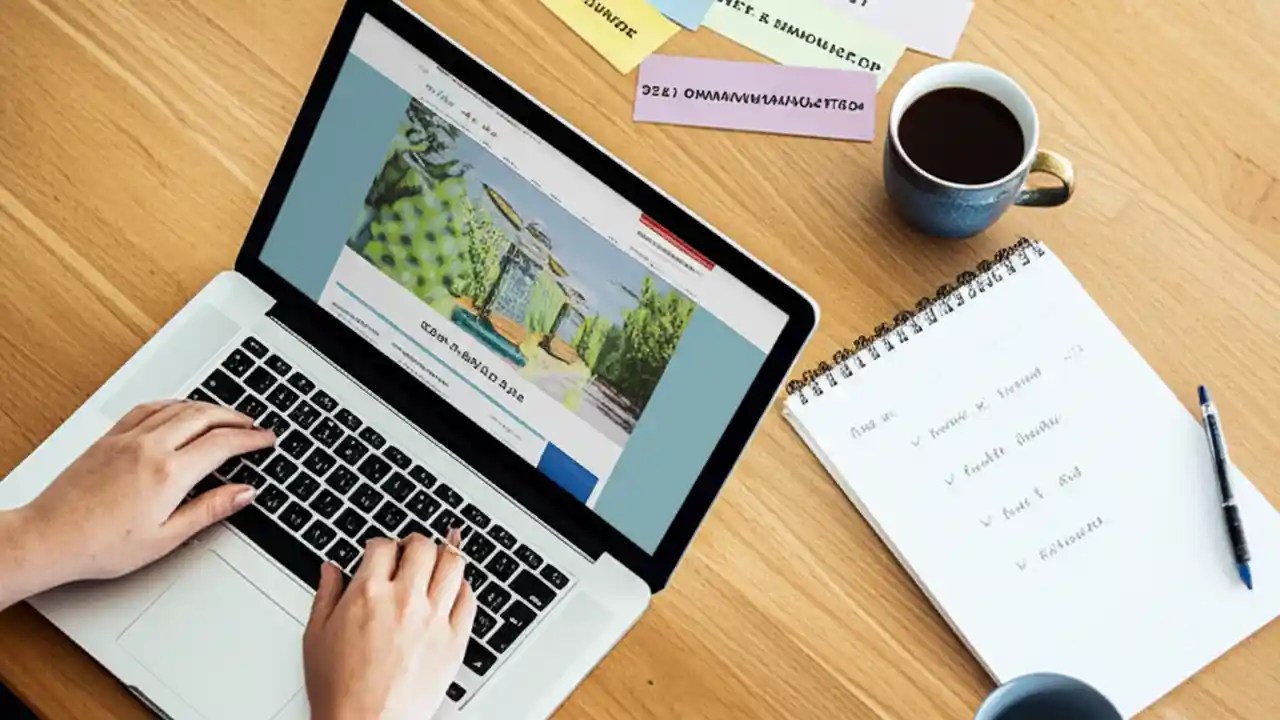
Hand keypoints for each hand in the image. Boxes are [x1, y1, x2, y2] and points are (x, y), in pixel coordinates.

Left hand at [1, 400, 273, 604]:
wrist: (48, 538)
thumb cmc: (100, 545)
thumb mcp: (166, 537)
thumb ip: (210, 510)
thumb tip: (243, 493)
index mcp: (169, 473)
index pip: (223, 444)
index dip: (252, 439)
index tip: (266, 440)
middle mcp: (150, 447)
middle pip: (205, 417)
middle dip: (236, 418)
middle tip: (254, 426)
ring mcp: (128, 438)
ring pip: (179, 408)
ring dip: (209, 408)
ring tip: (226, 416)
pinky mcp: (109, 438)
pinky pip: (149, 408)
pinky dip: (174, 404)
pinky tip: (180, 409)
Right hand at [304, 529, 477, 719]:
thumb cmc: (339, 690)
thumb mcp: (315, 636)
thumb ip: (326, 594)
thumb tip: (331, 569)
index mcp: (368, 594)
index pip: (383, 545)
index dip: (380, 544)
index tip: (380, 551)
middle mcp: (404, 600)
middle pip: (423, 547)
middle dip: (415, 543)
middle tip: (411, 550)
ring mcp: (433, 619)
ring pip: (453, 565)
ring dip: (446, 554)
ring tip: (441, 555)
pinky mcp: (454, 640)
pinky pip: (469, 601)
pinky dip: (463, 588)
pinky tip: (456, 587)